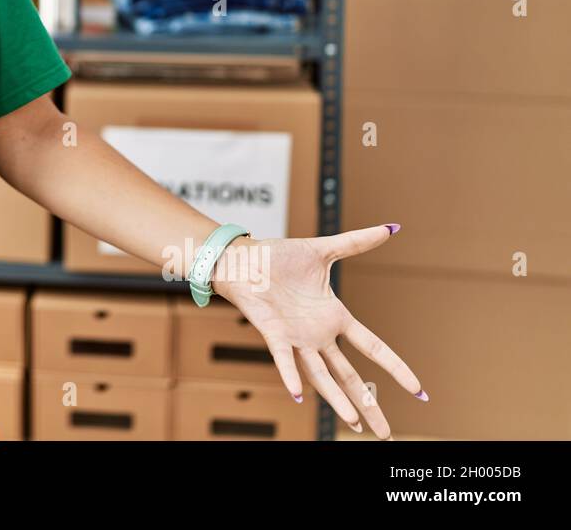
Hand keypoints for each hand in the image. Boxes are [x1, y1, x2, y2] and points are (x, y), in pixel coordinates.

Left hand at [209, 225, 423, 439]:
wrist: (242, 258)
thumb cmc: (277, 257)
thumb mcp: (324, 250)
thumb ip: (356, 243)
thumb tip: (390, 228)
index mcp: (334, 316)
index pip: (373, 347)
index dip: (395, 367)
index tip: (418, 391)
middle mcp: (318, 333)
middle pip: (350, 375)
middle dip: (369, 403)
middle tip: (385, 433)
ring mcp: (296, 337)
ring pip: (321, 375)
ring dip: (337, 399)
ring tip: (354, 424)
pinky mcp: (273, 332)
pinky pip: (284, 357)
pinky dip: (290, 374)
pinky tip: (298, 395)